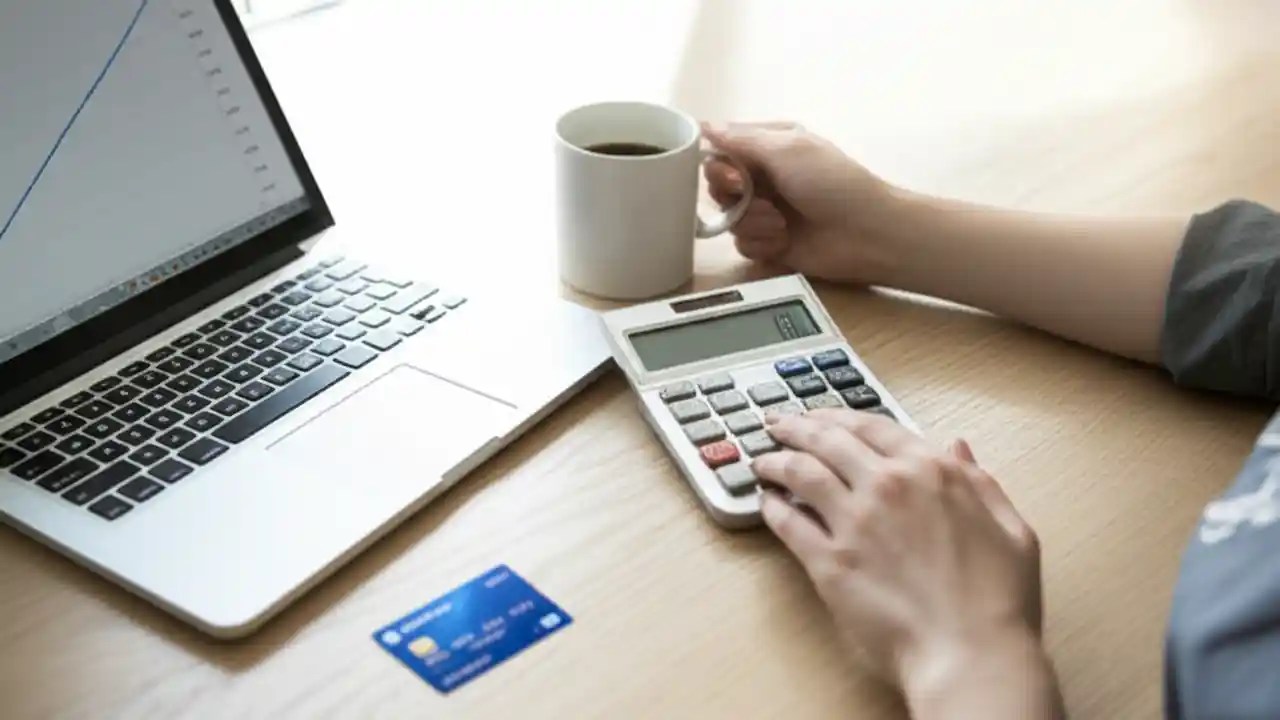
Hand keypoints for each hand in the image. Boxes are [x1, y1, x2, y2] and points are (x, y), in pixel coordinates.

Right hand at [702, 121, 897, 283]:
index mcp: (769, 147)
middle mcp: (764, 177)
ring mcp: (766, 212)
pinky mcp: (770, 243)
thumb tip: (703, 125)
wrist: (866, 233)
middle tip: (753, 198)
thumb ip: (741, 140)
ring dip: (752, 222)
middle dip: (733, 196)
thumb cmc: (832, 183)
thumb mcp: (787, 150)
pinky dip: (761, 243)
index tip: (734, 176)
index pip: (722, 149)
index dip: (718, 164)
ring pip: (728, 218)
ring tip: (781, 223)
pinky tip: (784, 241)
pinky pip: (742, 244)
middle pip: (718, 185)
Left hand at [753, 410, 1059, 717]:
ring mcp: (854, 521)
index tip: (820, 416)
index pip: (872, 426)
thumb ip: (979, 482)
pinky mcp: (828, 561)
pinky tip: (764, 503)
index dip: (839, 416)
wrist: (971, 654)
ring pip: (800, 472)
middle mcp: (888, 485)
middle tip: (776, 423)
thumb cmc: (999, 600)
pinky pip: (788, 523)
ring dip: (775, 459)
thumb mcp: (1011, 528)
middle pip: (828, 440)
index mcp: (932, 471)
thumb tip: (956, 448)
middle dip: (796, 426)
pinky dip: (771, 507)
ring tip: (760, 459)